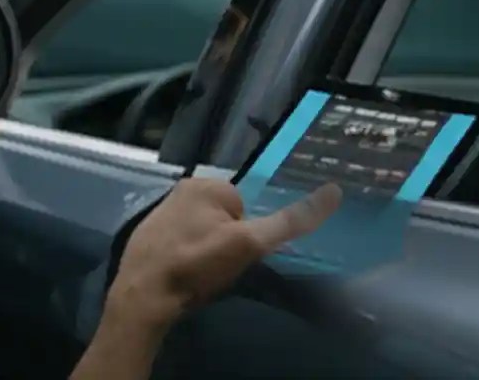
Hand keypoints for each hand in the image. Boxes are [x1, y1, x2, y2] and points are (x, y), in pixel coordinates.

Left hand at [107, 178, 341, 330]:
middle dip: (227, 240)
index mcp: (204, 183)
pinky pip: (184, 242)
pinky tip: (183, 273)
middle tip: (217, 265)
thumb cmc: (197, 264)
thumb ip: (289, 221)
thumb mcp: (250, 244)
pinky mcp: (150, 234)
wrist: (145, 296)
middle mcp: (180, 189)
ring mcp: (162, 211)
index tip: (234, 253)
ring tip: (199, 272)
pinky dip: (188, 255)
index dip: (247, 233)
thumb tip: (333, 191)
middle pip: (226, 217)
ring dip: (208, 250)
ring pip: (205, 231)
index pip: (245, 205)